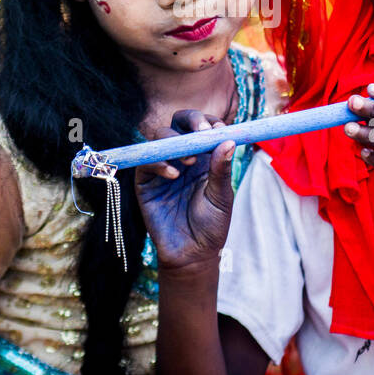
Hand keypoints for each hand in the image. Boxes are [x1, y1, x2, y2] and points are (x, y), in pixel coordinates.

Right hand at [134, 109, 235, 274]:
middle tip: (202, 132)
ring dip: (175, 142)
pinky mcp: (146, 182)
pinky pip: (147, 162)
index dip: (208, 122)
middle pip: (178, 123)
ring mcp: (163, 167)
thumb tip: (228, 140)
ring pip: (160, 137)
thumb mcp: (222, 196)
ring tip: (190, 161)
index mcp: (204, 157)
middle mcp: (182, 157)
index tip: (217, 128)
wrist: (192, 254)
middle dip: (190, 120)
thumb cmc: (212, 226)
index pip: (203, 127)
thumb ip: (222, 169)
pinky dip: (159, 162)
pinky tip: (173, 174)